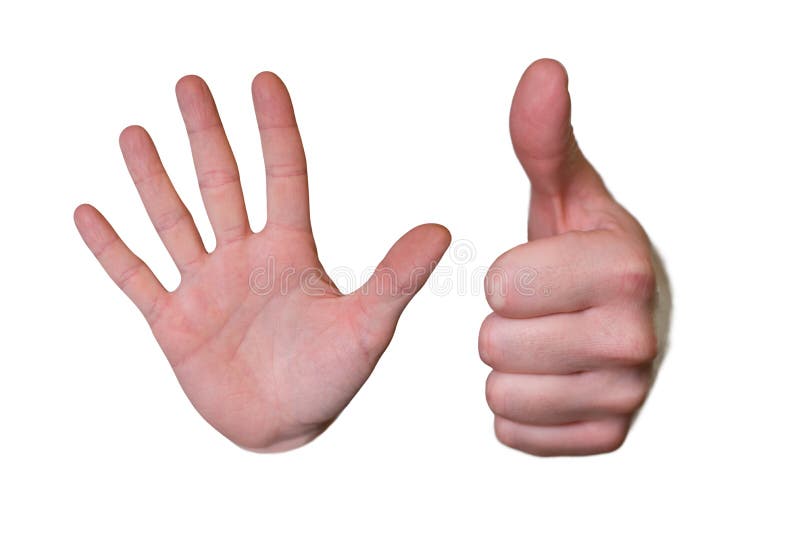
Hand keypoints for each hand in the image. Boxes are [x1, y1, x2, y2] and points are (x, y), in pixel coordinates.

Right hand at [75, 73, 449, 451]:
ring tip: (134, 133)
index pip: (283, 175)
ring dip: (152, 178)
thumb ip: (395, 278)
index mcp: (290, 252)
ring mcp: (205, 286)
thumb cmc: (331, 379)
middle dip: (206, 134)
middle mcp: (244, 258)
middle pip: (221, 183)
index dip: (274, 129)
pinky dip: (110, 248)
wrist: (287, 427)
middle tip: (190, 83)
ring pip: (174, 220)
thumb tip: (440, 230)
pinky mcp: (173, 322)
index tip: (264, 80)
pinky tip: (87, 212)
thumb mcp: (366, 327)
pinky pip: (136, 277)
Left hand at [479, 59, 658, 455]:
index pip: (501, 286)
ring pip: (500, 394)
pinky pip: (514, 433)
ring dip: (508, 367)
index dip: (504, 275)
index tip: (539, 270)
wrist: (620, 317)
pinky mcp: (607, 438)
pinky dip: (520, 410)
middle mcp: (637, 339)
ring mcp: (626, 396)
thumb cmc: (581, 251)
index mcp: (625, 269)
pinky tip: (550, 380)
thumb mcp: (563, 192)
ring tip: (546, 343)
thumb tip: (541, 72)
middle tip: (542, 310)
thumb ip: (543, 138)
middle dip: (503, 323)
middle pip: (494, 344)